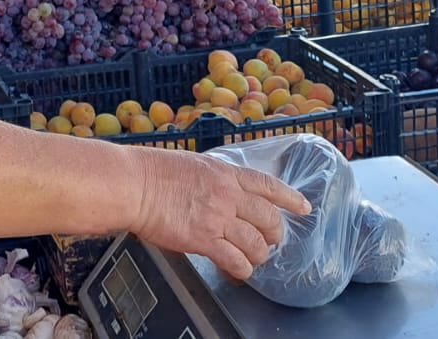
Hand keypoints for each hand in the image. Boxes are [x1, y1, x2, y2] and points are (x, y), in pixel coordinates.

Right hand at [135, 149, 310, 279]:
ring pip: (256, 243)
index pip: (268, 185)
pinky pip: (235, 260)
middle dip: (274, 233)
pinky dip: (242, 269)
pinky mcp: (204, 240)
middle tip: (270, 241)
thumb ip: (213, 179)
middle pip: (268, 218)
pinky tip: (239, 271)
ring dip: (259, 254)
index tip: (303, 207)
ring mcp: (217, 218)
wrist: (135, 185)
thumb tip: (221, 192)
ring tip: (254, 259)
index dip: (289, 198)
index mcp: (226, 173)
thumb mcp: (193, 165)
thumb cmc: (153, 172)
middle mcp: (228, 195)